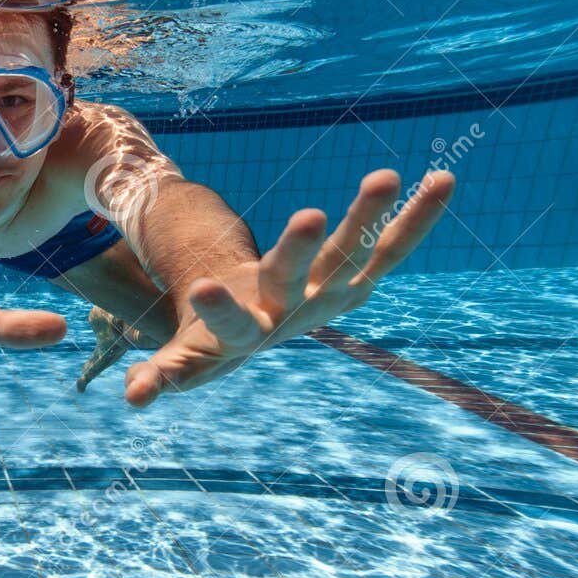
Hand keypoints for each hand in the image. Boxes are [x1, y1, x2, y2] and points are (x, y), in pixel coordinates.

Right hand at [124, 169, 454, 406]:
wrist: (258, 339)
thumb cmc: (213, 342)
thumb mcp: (185, 359)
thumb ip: (164, 377)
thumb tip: (133, 402)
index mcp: (248, 334)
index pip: (232, 326)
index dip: (219, 310)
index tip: (203, 288)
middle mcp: (295, 313)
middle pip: (298, 280)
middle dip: (300, 250)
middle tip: (308, 214)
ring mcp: (332, 295)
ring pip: (354, 257)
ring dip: (373, 219)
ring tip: (386, 176)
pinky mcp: (359, 278)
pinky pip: (391, 246)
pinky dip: (418, 217)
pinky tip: (444, 180)